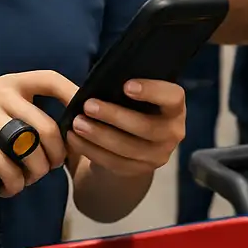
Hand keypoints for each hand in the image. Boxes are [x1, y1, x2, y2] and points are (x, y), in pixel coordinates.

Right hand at [0, 71, 76, 195]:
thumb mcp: (9, 117)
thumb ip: (38, 117)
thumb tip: (82, 126)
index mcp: (12, 84)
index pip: (51, 80)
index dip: (73, 95)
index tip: (85, 117)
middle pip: (47, 127)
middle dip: (56, 156)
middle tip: (51, 169)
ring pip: (30, 149)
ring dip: (36, 173)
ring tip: (28, 180)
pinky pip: (8, 167)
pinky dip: (14, 184)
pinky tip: (9, 187)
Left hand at [67, 79, 186, 177]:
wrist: (131, 140)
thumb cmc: (130, 106)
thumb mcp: (128, 93)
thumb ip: (111, 83)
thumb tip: (77, 77)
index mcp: (174, 107)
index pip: (172, 97)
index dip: (152, 91)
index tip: (126, 85)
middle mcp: (172, 132)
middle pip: (146, 127)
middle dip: (114, 116)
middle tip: (88, 105)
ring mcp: (158, 155)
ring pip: (127, 148)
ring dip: (99, 135)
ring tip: (76, 123)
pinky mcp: (139, 170)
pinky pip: (114, 163)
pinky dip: (91, 150)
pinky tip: (73, 138)